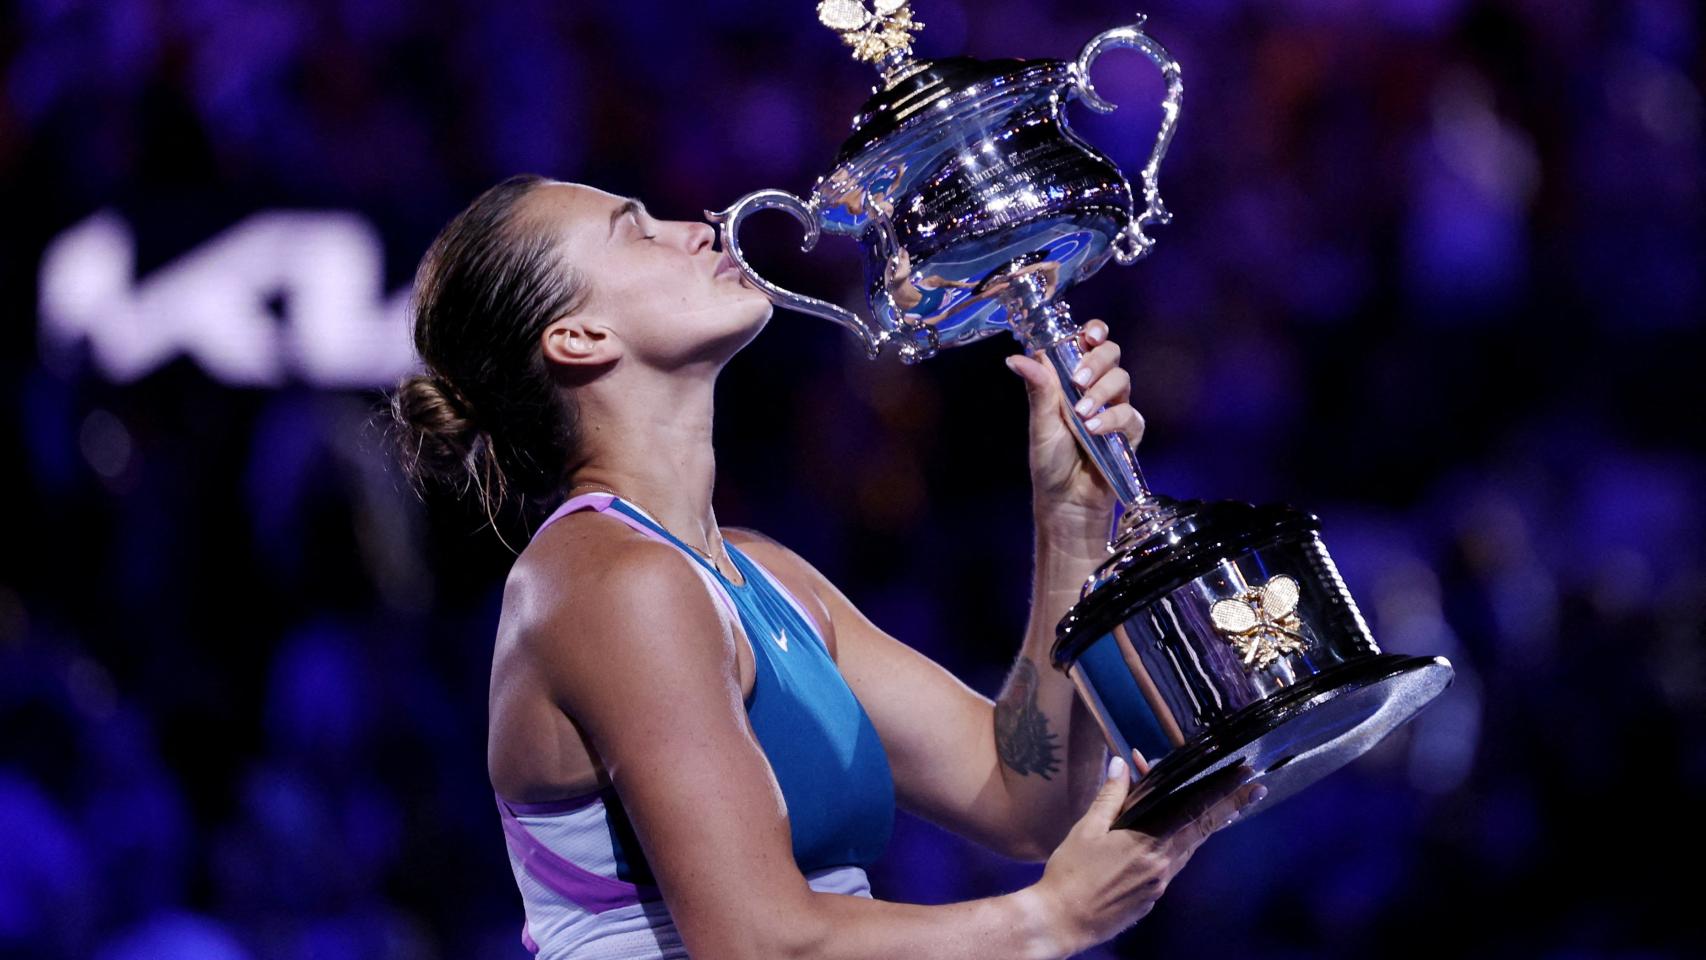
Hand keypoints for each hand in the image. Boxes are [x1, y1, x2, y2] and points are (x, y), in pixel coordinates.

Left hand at [1003, 319, 1142, 544]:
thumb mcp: (1040, 423)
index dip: (1094, 332)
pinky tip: (1094, 431)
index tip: (1090, 335)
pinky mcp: (1129, 432)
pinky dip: (1112, 420)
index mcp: (1072, 379)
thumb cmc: (1050, 461)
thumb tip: (1015, 357)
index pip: (1089, 343)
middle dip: (1097, 361)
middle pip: (1111, 354)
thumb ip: (1038, 389)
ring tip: (1081, 415)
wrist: (1066, 500)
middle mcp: (1096, 388)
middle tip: (1078, 379)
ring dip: (1101, 392)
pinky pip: (1130, 414)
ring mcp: (1115, 408)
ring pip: (1122, 380)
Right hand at [1030, 754, 1265, 955]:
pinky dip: (1179, 847)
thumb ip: (1110, 797)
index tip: (1247, 779)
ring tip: (1221, 810)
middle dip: (1230, 808)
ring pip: (1189, 848)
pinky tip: (1171, 840)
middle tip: (1255, 790)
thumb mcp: (1087, 829)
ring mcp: (1159, 885)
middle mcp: (1163, 865)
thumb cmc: (1071, 872)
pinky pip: (1173, 866)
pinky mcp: (1151, 898)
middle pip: (1202, 831)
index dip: (1224, 794)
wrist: (1061, 920)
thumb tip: (1121, 764)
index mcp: (1149, 843)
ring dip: (1204, 827)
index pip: (1195, 811)